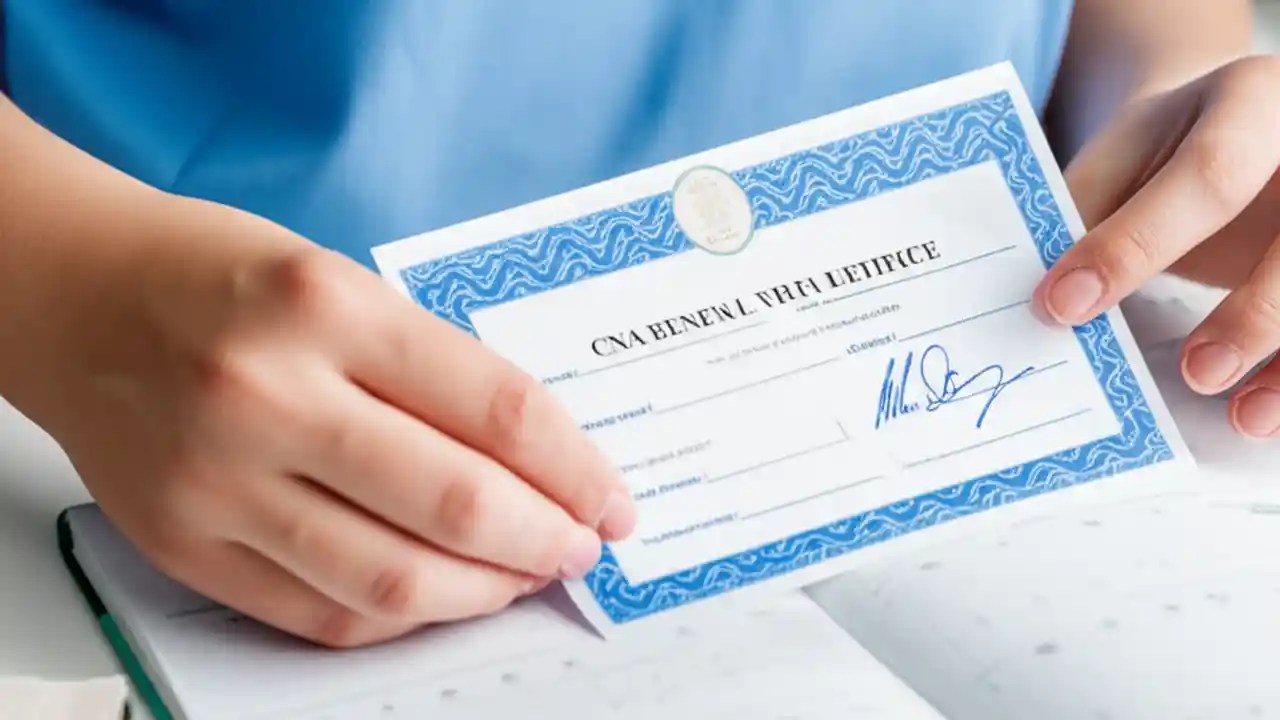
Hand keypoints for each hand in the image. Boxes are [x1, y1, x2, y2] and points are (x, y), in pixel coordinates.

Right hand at [16, 194, 635, 646]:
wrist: (78, 297)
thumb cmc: (222, 279)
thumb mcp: (343, 283)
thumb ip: (433, 371)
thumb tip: (540, 464)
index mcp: (328, 307)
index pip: (497, 409)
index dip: (577, 469)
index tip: (610, 499)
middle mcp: (269, 394)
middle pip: (455, 503)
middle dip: (545, 539)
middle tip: (579, 547)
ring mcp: (218, 478)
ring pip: (392, 576)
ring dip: (483, 591)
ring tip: (521, 576)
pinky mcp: (183, 542)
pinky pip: (320, 612)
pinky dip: (401, 612)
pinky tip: (439, 592)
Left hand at [1035, 55, 1279, 437]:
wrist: (1223, 128)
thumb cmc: (1161, 152)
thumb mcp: (1119, 161)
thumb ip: (1085, 216)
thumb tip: (1042, 305)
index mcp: (1247, 101)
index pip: (1208, 175)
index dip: (1136, 245)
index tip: (1064, 306)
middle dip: (1252, 313)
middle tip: (1195, 373)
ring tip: (1243, 415)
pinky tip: (1261, 412)